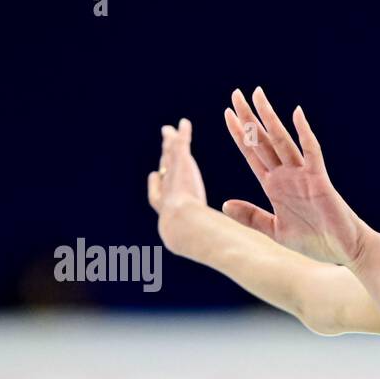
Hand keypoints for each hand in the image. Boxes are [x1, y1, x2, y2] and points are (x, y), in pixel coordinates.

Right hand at [147, 118, 206, 252]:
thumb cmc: (196, 244)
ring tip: (170, 131)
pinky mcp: (181, 166)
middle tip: (162, 149)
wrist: (187, 229)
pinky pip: (180, 147)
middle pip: (163, 172)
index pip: (162, 196)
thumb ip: (211, 243)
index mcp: (172, 214)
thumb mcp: (203, 244)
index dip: (158, 185)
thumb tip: (224, 253)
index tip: (156, 175)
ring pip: (170, 157)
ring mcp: (173, 179)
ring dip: (171, 144)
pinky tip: (184, 125)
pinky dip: (182, 136)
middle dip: (163, 160)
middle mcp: (167, 194)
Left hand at [223, 86, 372, 266]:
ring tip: (257, 96)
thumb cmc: (315, 242)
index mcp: (274, 187)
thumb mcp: (275, 231)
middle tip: (236, 93)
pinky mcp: (319, 180)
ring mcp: (302, 176)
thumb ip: (251, 217)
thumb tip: (224, 204)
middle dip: (248, 118)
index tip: (227, 112)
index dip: (239, 134)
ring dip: (269, 118)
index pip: (252, 154)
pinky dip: (304, 133)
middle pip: (263, 141)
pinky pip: (311, 153)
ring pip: (282, 141)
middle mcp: (286, 176)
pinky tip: (296, 115)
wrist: (344, 251)